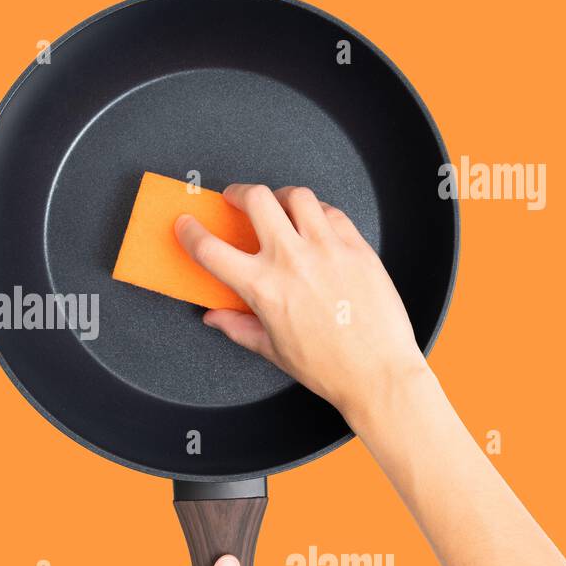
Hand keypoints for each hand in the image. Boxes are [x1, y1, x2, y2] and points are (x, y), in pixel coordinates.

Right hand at [174, 185, 428, 422]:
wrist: (378, 373)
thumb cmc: (329, 367)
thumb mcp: (272, 349)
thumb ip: (237, 327)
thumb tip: (215, 317)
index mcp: (264, 288)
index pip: (211, 249)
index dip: (191, 231)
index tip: (187, 225)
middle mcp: (293, 261)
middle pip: (256, 199)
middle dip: (238, 192)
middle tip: (236, 198)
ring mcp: (327, 249)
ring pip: (297, 195)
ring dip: (281, 196)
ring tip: (279, 205)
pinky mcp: (357, 247)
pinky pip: (332, 212)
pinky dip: (317, 212)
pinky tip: (315, 224)